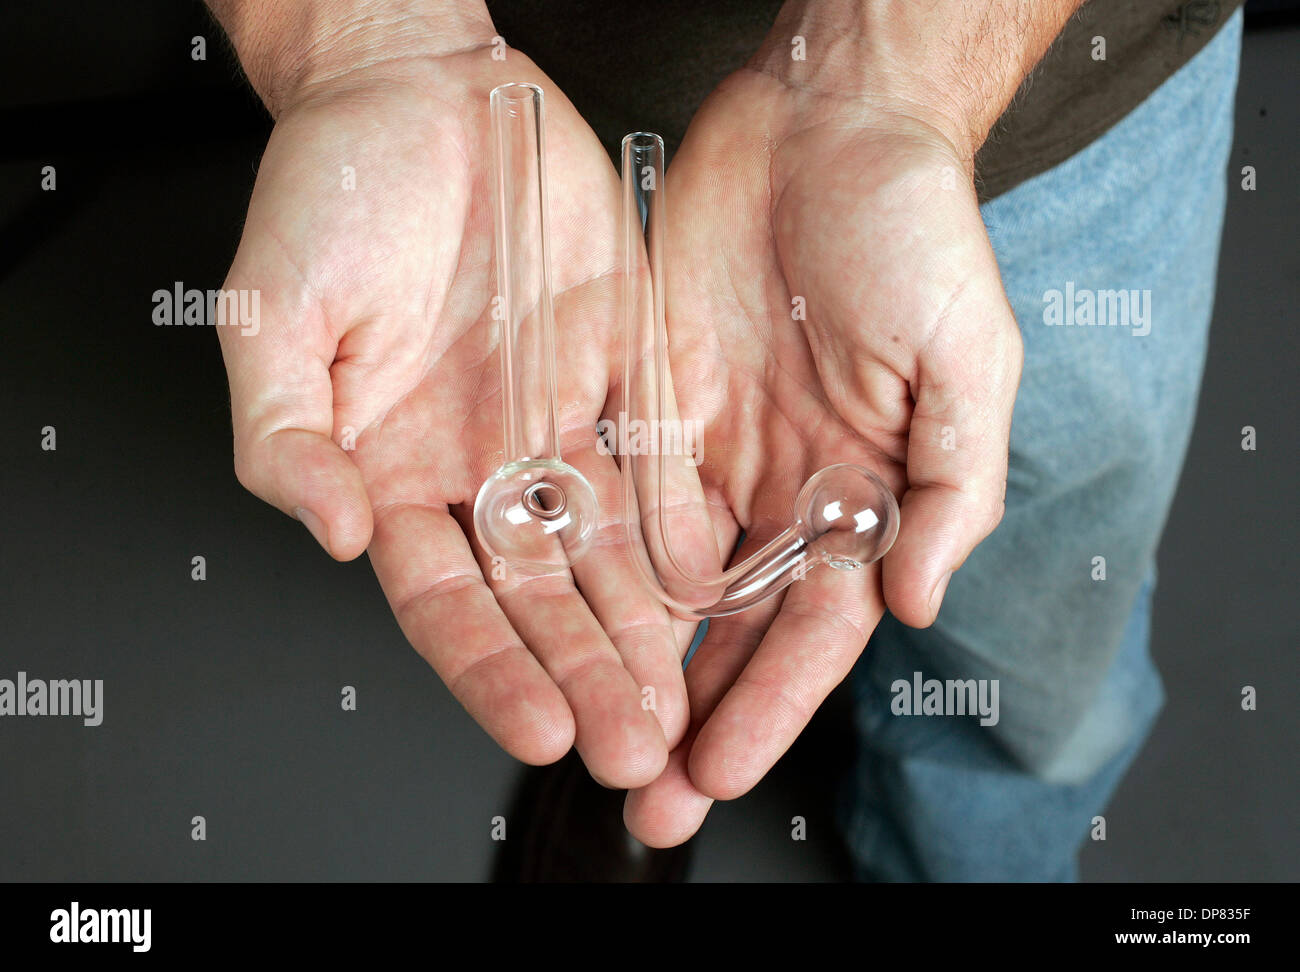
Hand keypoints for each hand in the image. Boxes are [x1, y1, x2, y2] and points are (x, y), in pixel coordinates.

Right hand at [216, 33, 690, 785]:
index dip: (491, 669)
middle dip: (587, 674)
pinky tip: (720, 583)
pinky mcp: (623, 371)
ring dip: (648, 627)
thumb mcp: (274, 314)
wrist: (421, 92)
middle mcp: (484, 468)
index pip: (447, 601)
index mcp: (394, 473)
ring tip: (684, 699)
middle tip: (633, 744)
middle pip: (542, 598)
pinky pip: (663, 459)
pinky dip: (689, 521)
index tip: (538, 728)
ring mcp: (559, 426)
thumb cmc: (330, 193)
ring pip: (611, 550)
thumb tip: (332, 531)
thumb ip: (287, 434)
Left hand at [624, 66, 1021, 843]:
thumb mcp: (968, 360)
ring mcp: (710, 450)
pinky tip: (557, 623)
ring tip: (591, 736)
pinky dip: (588, 562)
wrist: (823, 119)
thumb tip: (915, 601)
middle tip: (643, 796)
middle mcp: (782, 487)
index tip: (717, 772)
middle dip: (689, 714)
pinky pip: (613, 497)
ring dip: (628, 662)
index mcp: (864, 493)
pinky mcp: (648, 402)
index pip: (814, 630)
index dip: (768, 705)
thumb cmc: (914, 228)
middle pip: (729, 628)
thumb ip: (952, 487)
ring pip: (661, 582)